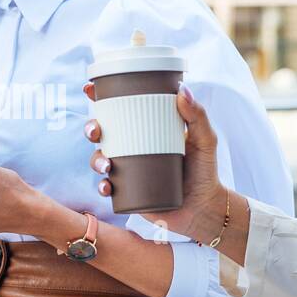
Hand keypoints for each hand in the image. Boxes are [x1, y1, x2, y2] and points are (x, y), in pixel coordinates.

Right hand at [84, 80, 226, 242]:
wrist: (204, 208)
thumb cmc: (205, 170)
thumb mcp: (204, 140)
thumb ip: (197, 115)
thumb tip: (181, 89)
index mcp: (146, 130)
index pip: (119, 110)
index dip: (100, 99)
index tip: (90, 89)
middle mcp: (132, 148)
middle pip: (102, 134)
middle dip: (91, 129)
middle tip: (96, 131)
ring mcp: (128, 171)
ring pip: (100, 160)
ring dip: (95, 159)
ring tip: (107, 165)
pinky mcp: (127, 192)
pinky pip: (107, 188)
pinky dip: (103, 186)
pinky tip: (107, 186)